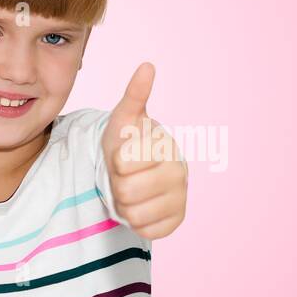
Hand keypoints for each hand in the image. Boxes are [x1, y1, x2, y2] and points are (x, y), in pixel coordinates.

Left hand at [100, 62, 187, 240]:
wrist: (135, 171)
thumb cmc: (128, 143)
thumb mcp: (125, 119)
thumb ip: (135, 95)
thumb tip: (147, 66)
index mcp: (166, 146)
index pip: (125, 163)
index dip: (116, 162)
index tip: (123, 156)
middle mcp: (180, 172)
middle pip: (127, 191)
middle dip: (118, 184)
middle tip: (125, 176)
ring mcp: (181, 198)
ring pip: (133, 214)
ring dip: (125, 204)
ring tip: (132, 189)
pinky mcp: (176, 221)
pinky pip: (145, 230)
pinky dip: (136, 221)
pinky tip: (142, 205)